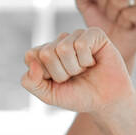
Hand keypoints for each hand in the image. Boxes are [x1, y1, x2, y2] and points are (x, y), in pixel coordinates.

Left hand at [20, 27, 134, 113]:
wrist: (105, 101)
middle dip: (60, 73)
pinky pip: (81, 44)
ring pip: (63, 48)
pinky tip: (93, 62)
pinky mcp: (94, 33)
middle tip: (73, 77)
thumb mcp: (48, 95)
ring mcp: (76, 36)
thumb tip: (30, 58)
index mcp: (43, 54)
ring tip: (83, 70)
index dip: (43, 73)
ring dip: (74, 67)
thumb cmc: (77, 96)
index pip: (31, 55)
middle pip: (46, 52)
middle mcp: (58, 42)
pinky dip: (86, 60)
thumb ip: (31, 82)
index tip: (55, 82)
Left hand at [71, 0, 135, 66]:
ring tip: (117, 21)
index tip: (100, 7)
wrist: (112, 48)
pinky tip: (126, 26)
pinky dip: (121, 23)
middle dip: (101, 7)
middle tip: (109, 16)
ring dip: (111, 16)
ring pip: (117, 0)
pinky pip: (127, 14)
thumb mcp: (87, 9)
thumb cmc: (101, 26)